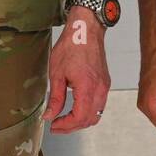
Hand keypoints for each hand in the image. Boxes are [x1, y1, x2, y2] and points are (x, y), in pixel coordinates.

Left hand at [43, 7, 109, 133]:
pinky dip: (88, 112)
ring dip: (82, 120)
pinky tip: (76, 108)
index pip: (80, 117)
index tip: (54, 125)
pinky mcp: (105, 82)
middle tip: (57, 125)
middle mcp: (99, 89)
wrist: (85, 30)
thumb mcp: (56, 73)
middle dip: (73, 126)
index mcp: (87, 87)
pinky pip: (100, 104)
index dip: (66, 126)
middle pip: (90, 119)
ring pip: (97, 114)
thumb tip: (50, 115)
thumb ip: (55, 97)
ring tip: (65, 119)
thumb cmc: (72, 46)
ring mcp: (104, 86)